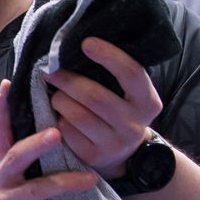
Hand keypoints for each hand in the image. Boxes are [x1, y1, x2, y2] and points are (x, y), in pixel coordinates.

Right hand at [0, 79, 103, 199]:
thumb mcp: (6, 184)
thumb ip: (20, 163)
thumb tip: (51, 134)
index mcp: (0, 168)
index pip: (0, 132)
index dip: (2, 107)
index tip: (9, 83)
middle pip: (17, 157)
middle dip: (37, 144)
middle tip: (57, 133)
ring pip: (37, 190)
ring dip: (66, 183)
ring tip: (92, 179)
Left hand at [40, 37, 163, 178]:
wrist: (124, 154)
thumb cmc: (120, 111)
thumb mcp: (128, 94)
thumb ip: (115, 75)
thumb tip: (81, 44)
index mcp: (148, 102)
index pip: (131, 73)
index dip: (109, 56)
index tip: (86, 42)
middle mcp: (135, 125)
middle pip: (95, 96)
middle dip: (68, 80)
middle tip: (51, 71)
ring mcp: (115, 144)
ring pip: (77, 115)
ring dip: (59, 99)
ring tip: (55, 94)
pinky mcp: (95, 157)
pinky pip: (68, 132)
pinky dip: (59, 120)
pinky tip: (61, 116)